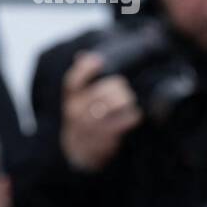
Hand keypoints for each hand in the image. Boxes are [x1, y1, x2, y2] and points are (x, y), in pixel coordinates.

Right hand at [59, 51, 142, 171]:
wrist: (78, 152)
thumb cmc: (84, 118)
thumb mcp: (78, 101)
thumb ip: (83, 79)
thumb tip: (83, 54)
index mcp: (71, 98)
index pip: (73, 81)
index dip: (86, 69)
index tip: (99, 61)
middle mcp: (77, 111)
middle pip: (101, 91)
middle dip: (118, 87)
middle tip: (124, 89)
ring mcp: (90, 126)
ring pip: (112, 104)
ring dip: (127, 100)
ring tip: (130, 102)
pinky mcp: (104, 138)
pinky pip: (123, 122)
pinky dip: (133, 116)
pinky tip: (135, 115)